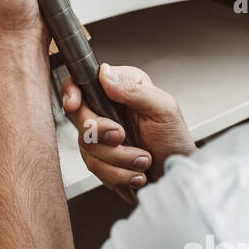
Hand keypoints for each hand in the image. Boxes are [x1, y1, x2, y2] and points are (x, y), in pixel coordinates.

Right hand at [61, 63, 196, 203]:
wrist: (176, 173)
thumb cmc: (174, 139)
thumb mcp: (162, 108)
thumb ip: (133, 89)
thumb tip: (106, 75)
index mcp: (119, 88)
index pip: (81, 82)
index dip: (71, 93)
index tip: (74, 105)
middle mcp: (106, 110)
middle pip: (80, 119)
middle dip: (101, 133)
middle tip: (122, 136)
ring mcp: (100, 137)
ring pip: (87, 148)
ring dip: (119, 159)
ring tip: (143, 160)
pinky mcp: (100, 160)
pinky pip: (95, 169)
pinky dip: (118, 174)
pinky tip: (136, 172)